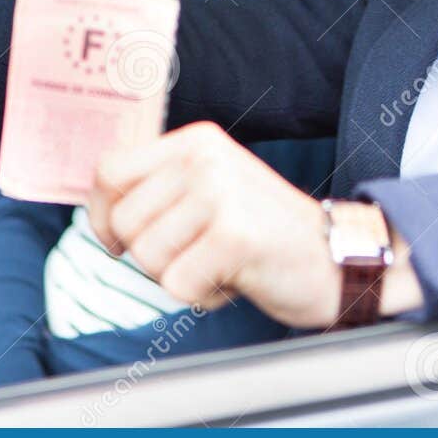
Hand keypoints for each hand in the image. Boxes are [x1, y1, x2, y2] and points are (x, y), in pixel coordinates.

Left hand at [87, 122, 341, 328]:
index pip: (109, 171)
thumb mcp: (211, 190)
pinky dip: (201, 296)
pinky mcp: (235, 235)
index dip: (101, 215)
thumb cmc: (264, 234)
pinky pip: (177, 284)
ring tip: (219, 265)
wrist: (337, 256)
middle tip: (195, 256)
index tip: (117, 241)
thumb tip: (100, 216)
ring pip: (147, 257)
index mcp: (195, 141)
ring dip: (178, 277)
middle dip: (150, 256)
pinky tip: (233, 280)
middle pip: (124, 222)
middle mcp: (204, 157)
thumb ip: (162, 190)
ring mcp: (220, 193)